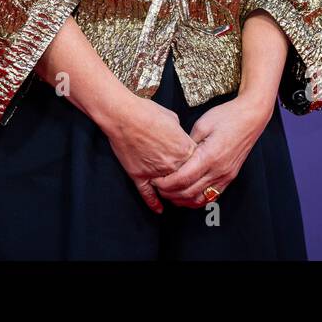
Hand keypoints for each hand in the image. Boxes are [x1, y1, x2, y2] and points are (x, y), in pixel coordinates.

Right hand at [102, 94, 196, 213]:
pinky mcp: (140, 175)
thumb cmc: (147, 112)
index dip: (196, 164)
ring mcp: (156, 172)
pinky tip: (159, 209)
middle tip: (187, 184)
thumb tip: (179, 136)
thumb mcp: (172, 118)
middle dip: (187, 182)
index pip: (197, 163)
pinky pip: (148, 194)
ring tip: (174, 195)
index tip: (195, 165)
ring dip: (172, 193)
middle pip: (186, 179)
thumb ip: (180, 132)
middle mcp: (173, 164)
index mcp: (184, 148)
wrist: (124, 116)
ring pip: (169, 189)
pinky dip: (153, 203)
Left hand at [150, 97, 269, 207]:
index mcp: (209, 156)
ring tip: (169, 193)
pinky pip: (212, 196)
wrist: (251, 117)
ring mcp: (226, 176)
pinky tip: (186, 195)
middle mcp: (219, 170)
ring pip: (200, 198)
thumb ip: (187, 143)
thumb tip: (175, 155)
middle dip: (170, 193)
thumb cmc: (227, 116)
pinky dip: (197, 199)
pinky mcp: (230, 177)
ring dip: (182, 199)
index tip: (154, 180)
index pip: (182, 179)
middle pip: (189, 192)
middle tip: (157, 188)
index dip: (166, 183)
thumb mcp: (202, 124)